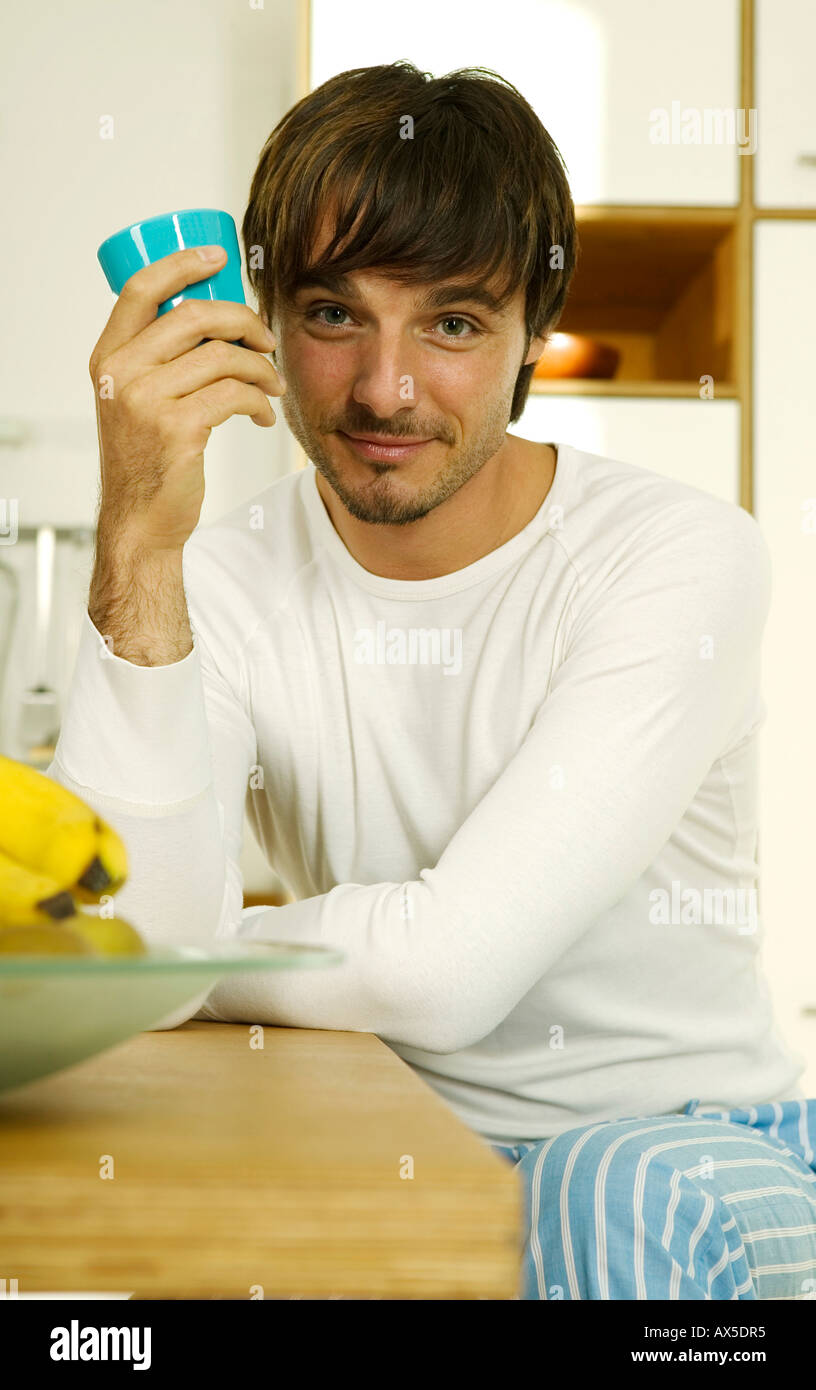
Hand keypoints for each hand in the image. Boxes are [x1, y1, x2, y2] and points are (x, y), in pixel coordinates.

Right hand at [88, 246, 286, 552]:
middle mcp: (121, 372)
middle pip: (195, 315)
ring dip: (261, 369)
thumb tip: (215, 317)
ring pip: (224, 357)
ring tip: (273, 385)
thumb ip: (157, 359)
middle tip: (267, 339)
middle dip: (244, 320)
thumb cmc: (147, 459)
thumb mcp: (135, 399)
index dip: (183, 263)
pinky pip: (236, 395)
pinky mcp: (179, 428)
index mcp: (108, 357)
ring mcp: (147, 400)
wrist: (140, 520)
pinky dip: (260, 402)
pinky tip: (263, 415)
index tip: (219, 257)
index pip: (141, 288)